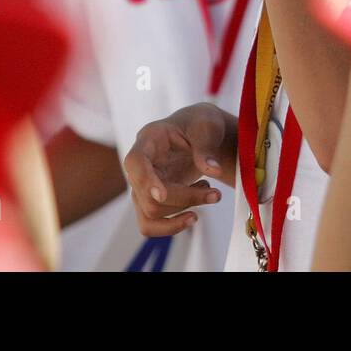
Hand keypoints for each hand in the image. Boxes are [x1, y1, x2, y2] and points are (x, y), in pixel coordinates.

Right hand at [122, 104, 234, 237]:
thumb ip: (207, 147)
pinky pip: (151, 224)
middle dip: (185, 198)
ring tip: (210, 195)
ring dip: (183, 212)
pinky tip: (194, 214)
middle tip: (215, 192)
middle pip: (147, 195)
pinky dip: (173, 226)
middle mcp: (141, 163)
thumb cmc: (201, 124)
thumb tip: (213, 171)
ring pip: (150, 213)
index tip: (160, 195)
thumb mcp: (208, 126)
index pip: (135, 161)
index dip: (144, 180)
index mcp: (149, 138)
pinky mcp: (151, 198)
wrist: (201, 133)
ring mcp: (143, 183)